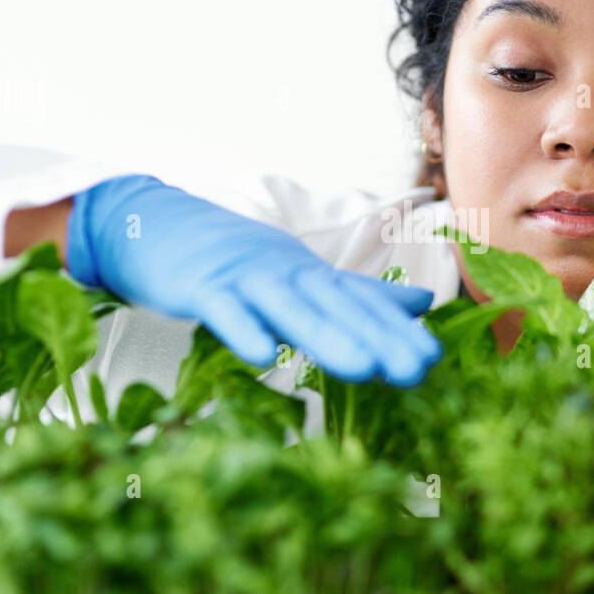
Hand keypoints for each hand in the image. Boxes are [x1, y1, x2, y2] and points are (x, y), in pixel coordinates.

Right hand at [64, 174, 442, 385]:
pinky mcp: (202, 288)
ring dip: (326, 337)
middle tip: (417, 370)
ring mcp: (245, 279)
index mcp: (312, 277)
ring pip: (290, 309)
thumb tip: (422, 304)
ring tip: (363, 369)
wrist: (159, 223)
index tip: (433, 360)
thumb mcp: (303, 277)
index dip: (396, 331)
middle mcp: (287, 274)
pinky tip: (264, 358)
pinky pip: (224, 311)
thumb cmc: (236, 262)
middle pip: (337, 307)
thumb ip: (359, 295)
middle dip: (379, 338)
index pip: (361, 304)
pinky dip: (243, 331)